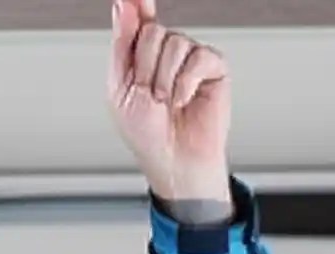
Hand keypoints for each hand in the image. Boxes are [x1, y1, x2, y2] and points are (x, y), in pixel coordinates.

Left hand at [108, 0, 232, 206]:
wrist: (173, 158)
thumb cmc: (146, 131)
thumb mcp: (121, 88)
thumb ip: (123, 44)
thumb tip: (124, 4)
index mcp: (138, 55)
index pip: (137, 19)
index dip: (137, 4)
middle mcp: (165, 51)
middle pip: (152, 31)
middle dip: (145, 68)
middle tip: (149, 95)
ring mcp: (190, 57)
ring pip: (175, 43)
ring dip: (164, 80)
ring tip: (166, 103)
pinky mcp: (213, 67)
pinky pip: (198, 58)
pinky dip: (185, 83)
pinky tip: (183, 101)